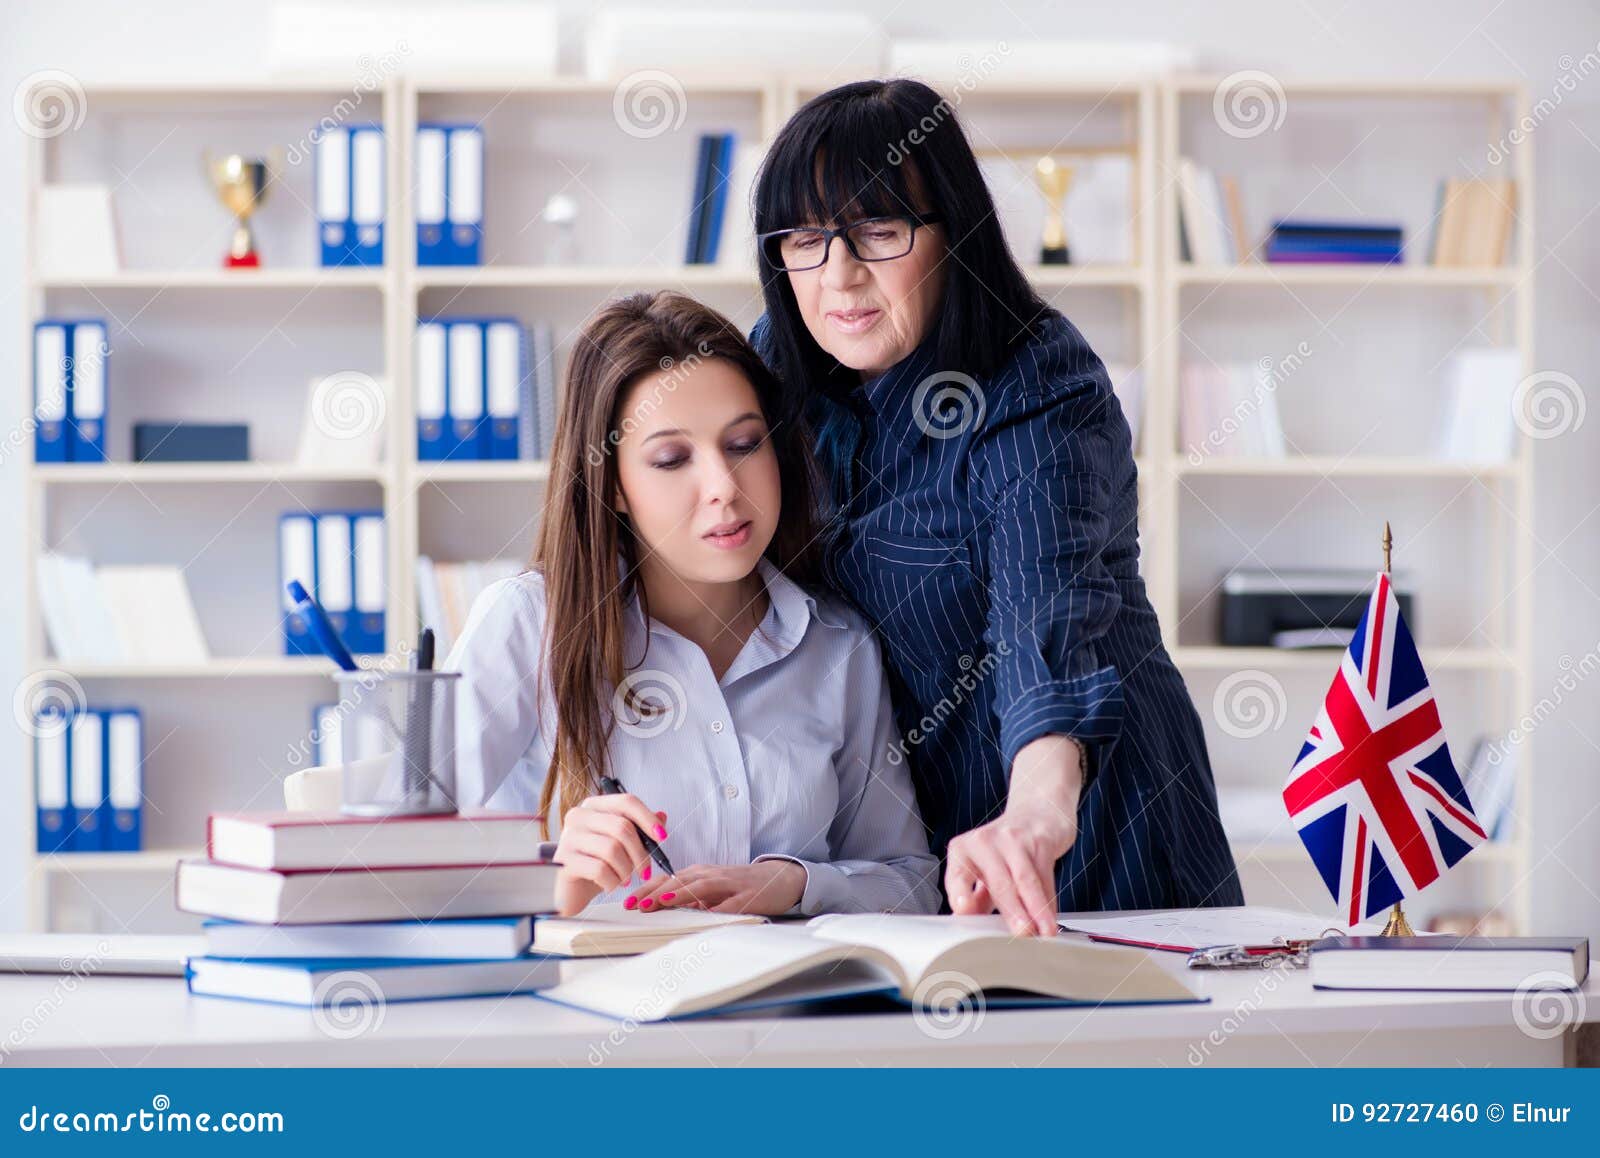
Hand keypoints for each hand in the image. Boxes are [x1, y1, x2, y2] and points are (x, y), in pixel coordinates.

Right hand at [551, 792, 668, 916]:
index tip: (662, 837)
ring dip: (626, 870)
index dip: (648, 819)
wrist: (571, 890)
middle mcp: (578, 816)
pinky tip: (611, 885)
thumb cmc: (597, 863)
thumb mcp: (622, 845)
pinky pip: (599, 869)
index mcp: (594, 806)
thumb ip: (640, 829)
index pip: (626, 802)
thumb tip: (662, 816)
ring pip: (612, 849)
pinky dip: (612, 881)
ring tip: (625, 879)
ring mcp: (568, 837)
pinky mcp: (564, 860)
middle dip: (640, 853)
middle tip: (645, 871)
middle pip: (622, 827)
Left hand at [626, 860, 806, 915]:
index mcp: (702, 874)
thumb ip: (689, 896)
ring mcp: (732, 884)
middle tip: (635, 904)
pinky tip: (705, 912)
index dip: (649, 888)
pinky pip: (731, 902)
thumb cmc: (742, 885)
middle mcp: (713, 875)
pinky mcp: (749, 896)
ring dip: (679, 893)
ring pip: (701, 885)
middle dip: (656, 892)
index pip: (670, 878)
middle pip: (680, 880)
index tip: (629, 901)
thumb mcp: (712, 888)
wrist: (781, 879)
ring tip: (659, 902)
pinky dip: (717, 906)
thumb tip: (661, 905)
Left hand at [945, 735, 1082, 936]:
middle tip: (1021, 933)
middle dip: (1012, 911)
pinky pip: (1045, 875)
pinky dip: (1049, 900)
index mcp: (962, 850)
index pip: (957, 876)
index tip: (964, 911)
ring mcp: (1012, 838)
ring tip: (1042, 930)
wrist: (1038, 811)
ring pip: (1025, 880)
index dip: (960, 893)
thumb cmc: (1006, 847)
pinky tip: (1051, 916)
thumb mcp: (985, 869)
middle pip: (998, 882)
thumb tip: (974, 926)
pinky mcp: (1039, 839)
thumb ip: (978, 898)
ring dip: (1036, 909)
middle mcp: (984, 841)